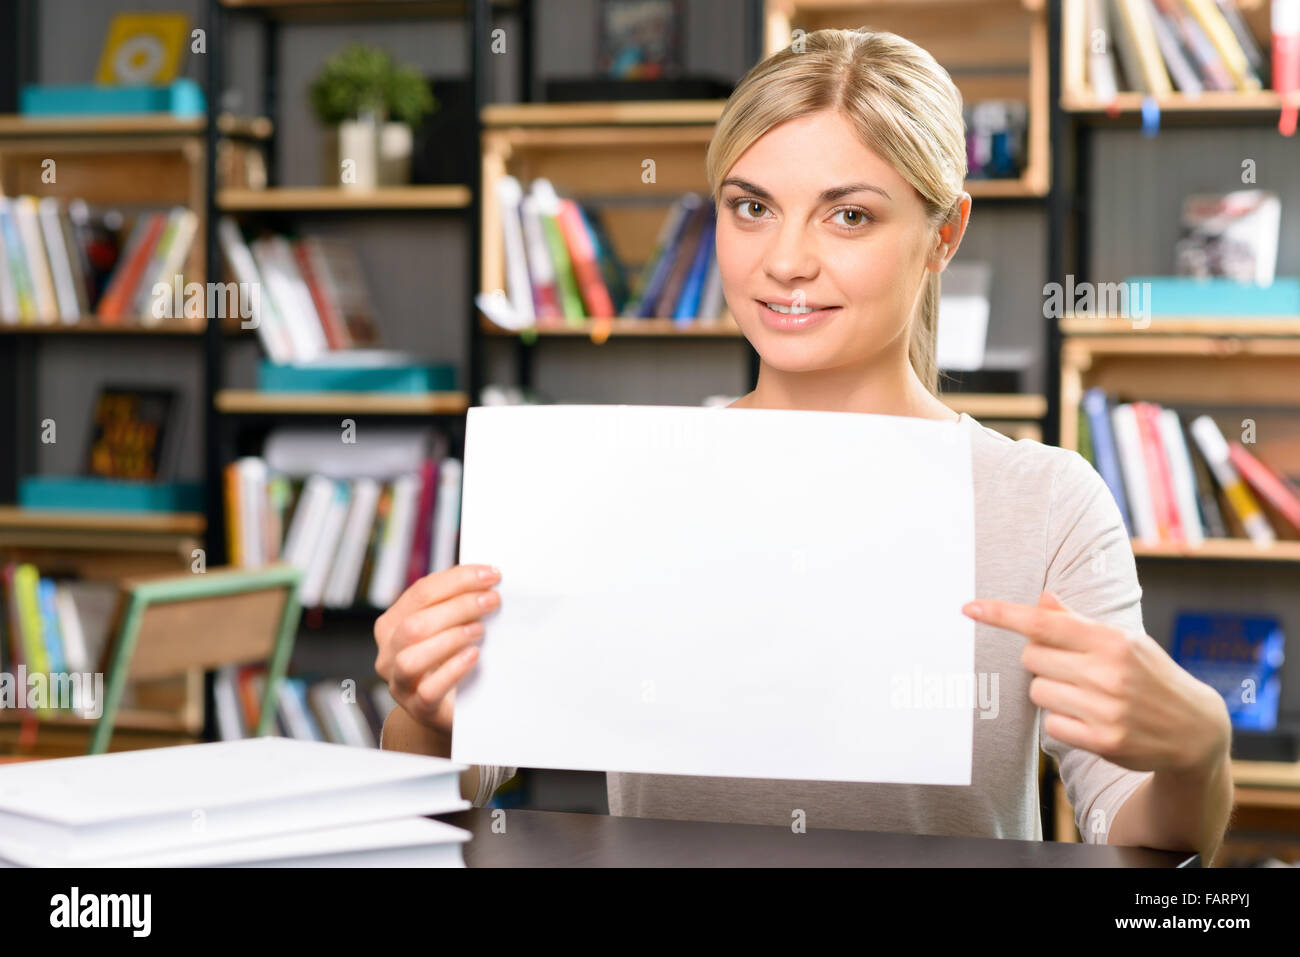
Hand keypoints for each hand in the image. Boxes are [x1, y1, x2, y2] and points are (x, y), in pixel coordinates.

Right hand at [373, 564, 501, 735]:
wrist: (450, 708)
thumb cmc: (451, 659)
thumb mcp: (447, 627)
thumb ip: (456, 604)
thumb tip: (486, 578)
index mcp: (393, 623)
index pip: (421, 593)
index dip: (457, 580)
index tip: (491, 574)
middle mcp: (389, 652)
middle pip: (415, 623)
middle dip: (458, 606)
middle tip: (492, 600)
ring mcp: (400, 682)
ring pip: (411, 657)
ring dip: (450, 639)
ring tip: (479, 630)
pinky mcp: (418, 708)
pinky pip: (428, 690)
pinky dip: (452, 670)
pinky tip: (473, 656)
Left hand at [962, 591, 1229, 774]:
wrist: (1197, 729)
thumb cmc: (1150, 676)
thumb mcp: (1124, 642)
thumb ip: (1077, 623)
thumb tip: (1042, 599)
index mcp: (1111, 640)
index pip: (1042, 623)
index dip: (1001, 614)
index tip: (968, 607)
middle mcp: (1108, 672)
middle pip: (1031, 658)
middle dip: (1041, 662)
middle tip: (1070, 668)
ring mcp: (1106, 709)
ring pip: (1037, 692)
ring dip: (1051, 692)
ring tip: (1085, 695)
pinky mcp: (1103, 742)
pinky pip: (1051, 725)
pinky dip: (1062, 721)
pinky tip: (1090, 719)